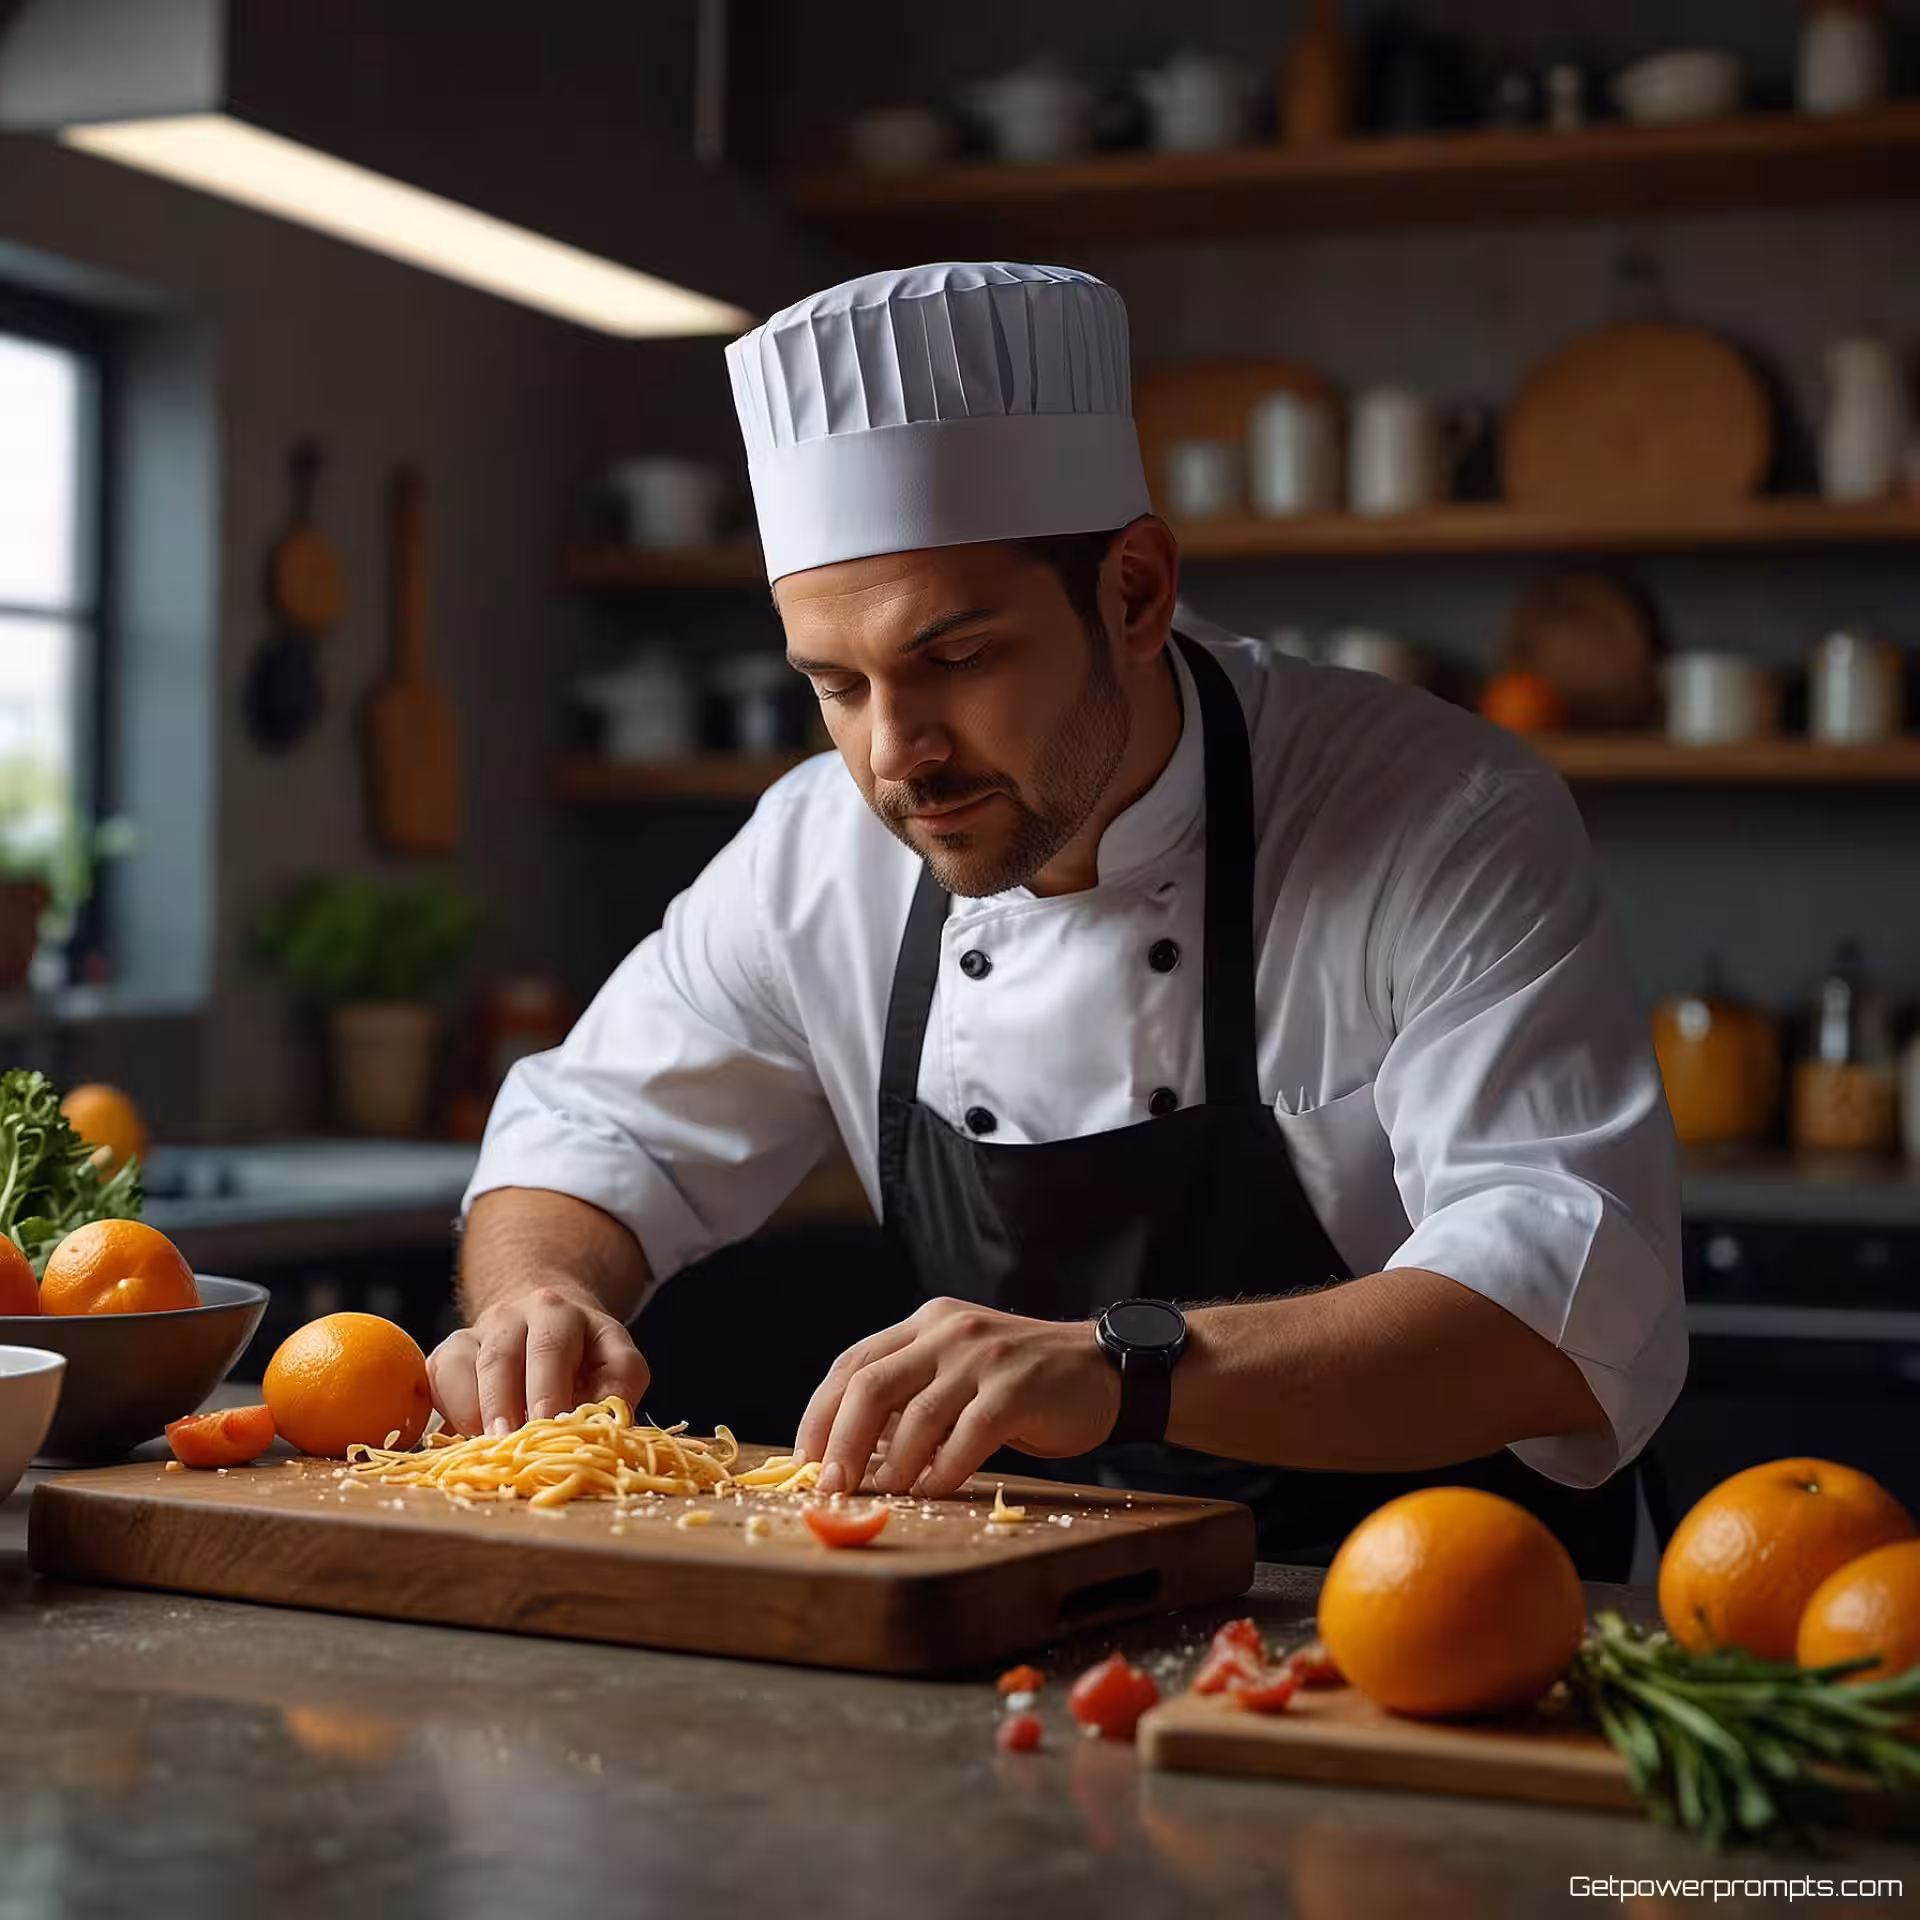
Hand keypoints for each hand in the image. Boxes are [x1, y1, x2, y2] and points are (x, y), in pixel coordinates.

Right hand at [428, 1285, 650, 1437]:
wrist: (546, 1321)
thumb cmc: (584, 1354)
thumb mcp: (615, 1359)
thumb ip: (620, 1386)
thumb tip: (608, 1424)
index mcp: (559, 1314)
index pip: (551, 1348)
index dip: (548, 1388)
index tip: (550, 1424)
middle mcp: (513, 1314)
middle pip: (503, 1357)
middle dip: (504, 1402)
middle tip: (509, 1441)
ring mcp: (477, 1331)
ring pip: (464, 1365)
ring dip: (475, 1410)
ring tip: (487, 1446)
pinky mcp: (449, 1351)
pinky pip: (439, 1375)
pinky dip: (449, 1408)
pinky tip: (467, 1436)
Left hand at [794, 1297, 1120, 1498]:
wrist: (1102, 1370)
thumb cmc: (1022, 1383)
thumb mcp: (959, 1369)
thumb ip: (911, 1393)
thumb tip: (849, 1452)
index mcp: (926, 1324)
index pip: (853, 1363)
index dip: (820, 1414)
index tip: (804, 1459)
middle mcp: (949, 1332)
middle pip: (871, 1385)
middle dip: (842, 1442)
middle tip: (831, 1487)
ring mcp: (984, 1358)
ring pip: (916, 1416)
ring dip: (892, 1466)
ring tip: (883, 1495)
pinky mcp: (1018, 1389)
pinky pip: (967, 1437)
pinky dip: (943, 1472)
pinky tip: (934, 1491)